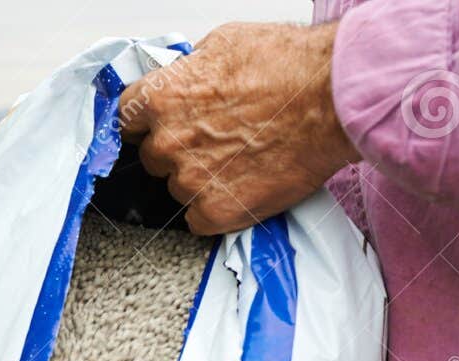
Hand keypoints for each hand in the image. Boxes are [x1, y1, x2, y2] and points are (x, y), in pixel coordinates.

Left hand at [118, 23, 359, 234]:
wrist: (331, 101)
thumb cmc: (288, 66)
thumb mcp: (225, 43)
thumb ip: (190, 70)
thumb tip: (184, 78)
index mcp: (162, 98)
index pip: (126, 119)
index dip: (147, 122)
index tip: (161, 126)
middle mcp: (168, 142)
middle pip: (154, 156)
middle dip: (178, 150)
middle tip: (217, 140)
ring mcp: (189, 181)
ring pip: (179, 188)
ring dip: (201, 179)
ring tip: (241, 159)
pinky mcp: (215, 212)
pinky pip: (199, 219)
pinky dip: (217, 208)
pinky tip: (243, 186)